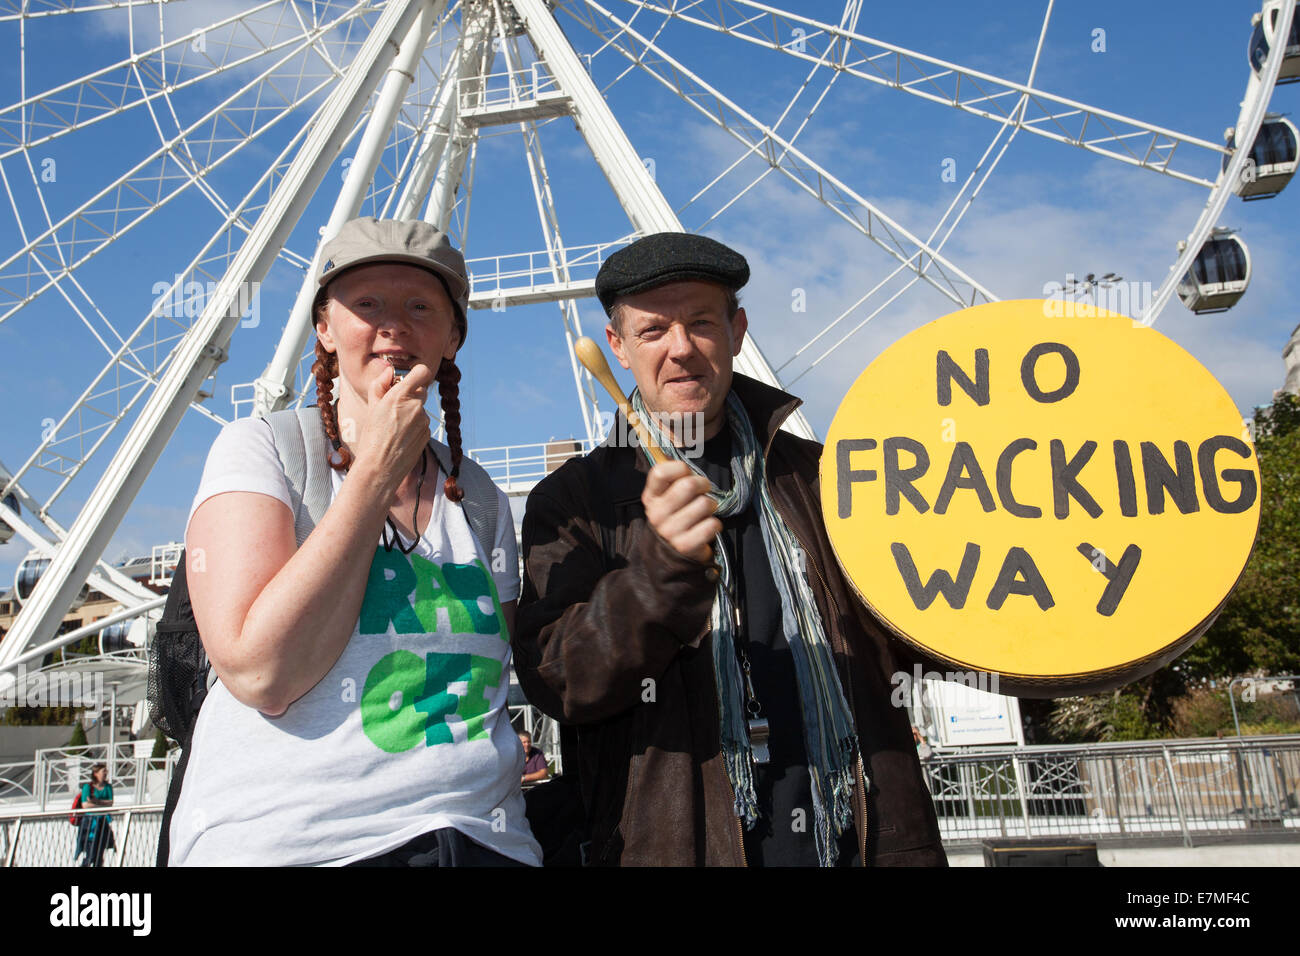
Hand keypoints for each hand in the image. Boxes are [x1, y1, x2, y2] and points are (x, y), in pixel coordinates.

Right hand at [350, 362, 434, 493]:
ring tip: (394, 428)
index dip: (417, 374)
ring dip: (411, 413)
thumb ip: (380, 386)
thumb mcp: (371, 408)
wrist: (380, 467)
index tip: (408, 379)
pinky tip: (401, 437)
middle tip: (394, 407)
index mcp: (400, 396)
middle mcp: (416, 406)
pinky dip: (414, 427)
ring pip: (420, 409)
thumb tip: (389, 372)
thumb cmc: (372, 438)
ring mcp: (424, 421)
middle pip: (421, 391)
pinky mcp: (427, 434)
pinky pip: (422, 424)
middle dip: (410, 395)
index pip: (422, 372)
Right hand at [642, 460, 719, 563]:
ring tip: (704, 513)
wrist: (670, 555)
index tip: (686, 473)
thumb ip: (671, 476)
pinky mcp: (686, 545)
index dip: (679, 468)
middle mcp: (657, 514)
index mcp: (651, 497)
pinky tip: (707, 527)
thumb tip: (670, 448)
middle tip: (703, 492)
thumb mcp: (666, 497)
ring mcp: (670, 531)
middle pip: (688, 485)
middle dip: (703, 485)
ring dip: (711, 507)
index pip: (660, 472)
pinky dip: (715, 524)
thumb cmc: (675, 517)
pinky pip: (712, 524)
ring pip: (705, 504)